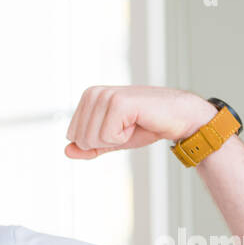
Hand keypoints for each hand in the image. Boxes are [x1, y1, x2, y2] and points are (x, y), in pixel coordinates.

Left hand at [64, 86, 217, 159]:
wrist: (177, 118)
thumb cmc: (145, 125)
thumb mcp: (110, 140)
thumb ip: (88, 147)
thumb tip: (66, 151)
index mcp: (88, 97)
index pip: (72, 136)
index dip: (97, 141)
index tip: (118, 128)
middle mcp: (94, 93)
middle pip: (81, 139)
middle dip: (105, 142)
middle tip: (127, 127)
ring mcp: (106, 96)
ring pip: (91, 139)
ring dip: (116, 140)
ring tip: (133, 123)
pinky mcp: (119, 103)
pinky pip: (107, 137)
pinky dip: (124, 137)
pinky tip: (137, 122)